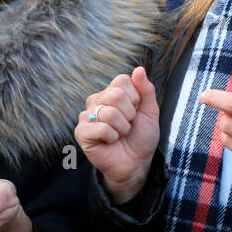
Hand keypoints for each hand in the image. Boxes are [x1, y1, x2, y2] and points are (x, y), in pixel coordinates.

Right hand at [76, 67, 160, 203]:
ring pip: (108, 112)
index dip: (136, 98)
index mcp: (112, 93)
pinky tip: (110, 141)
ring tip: (120, 134)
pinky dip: (112, 137)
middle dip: (130, 114)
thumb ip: (146, 90)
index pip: (122, 81)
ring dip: (122, 127)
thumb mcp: (150, 111)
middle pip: (115, 95)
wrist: (137, 162)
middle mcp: (96, 101)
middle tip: (128, 125)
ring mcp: (86, 116)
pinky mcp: (81, 132)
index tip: (136, 111)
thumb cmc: (142, 136)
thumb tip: (138, 69)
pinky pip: (101, 128)